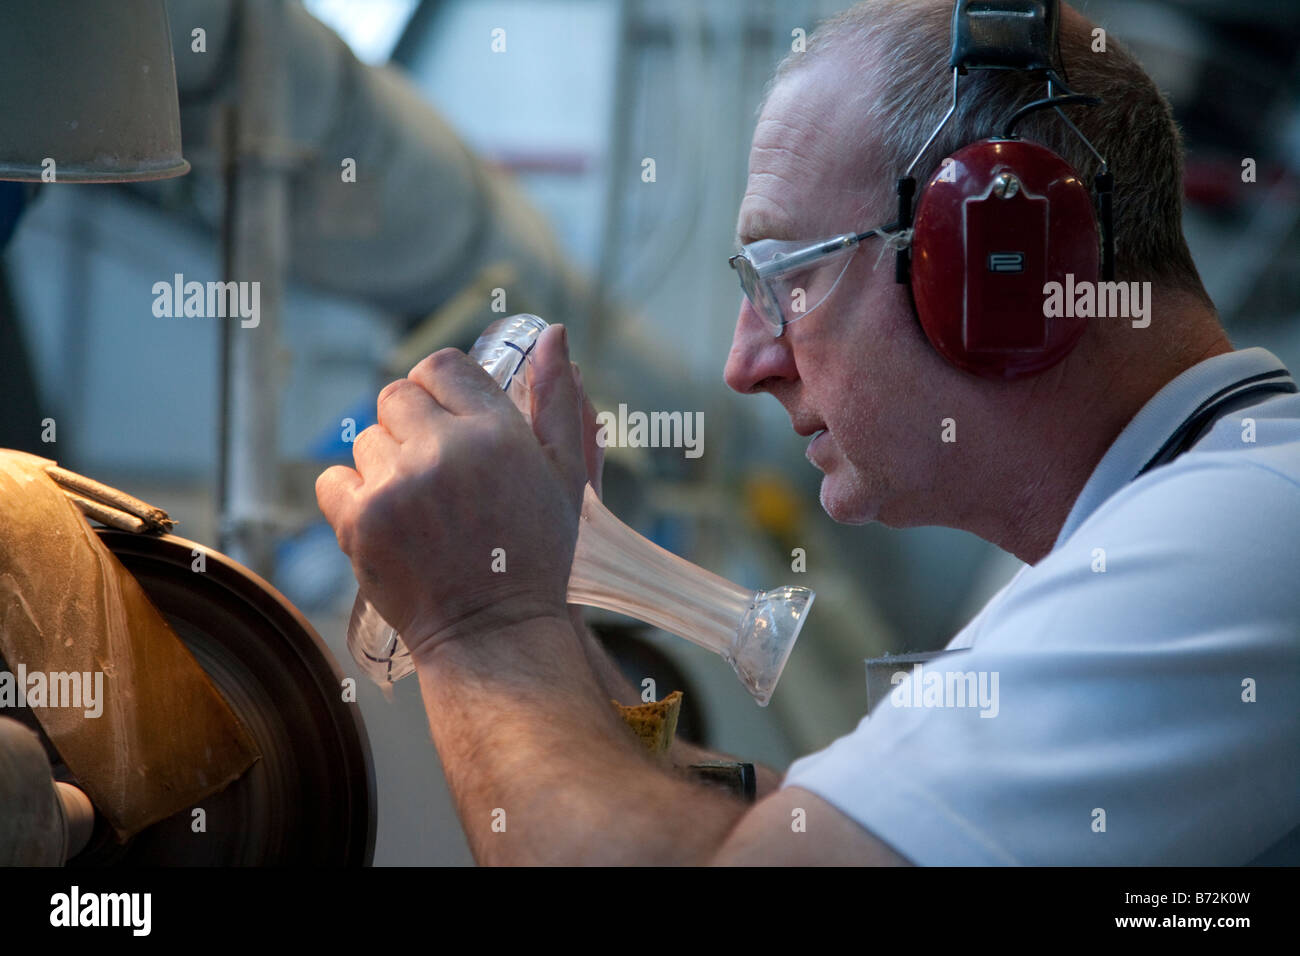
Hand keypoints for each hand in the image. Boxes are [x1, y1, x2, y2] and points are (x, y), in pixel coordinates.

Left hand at [316, 324, 587, 657]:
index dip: (442, 393)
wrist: (496, 634)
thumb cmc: (537, 556)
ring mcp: (398, 486)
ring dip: (384, 464)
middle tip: (434, 473)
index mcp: (498, 432)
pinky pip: (331, 479)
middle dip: (411, 426)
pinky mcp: (359, 522)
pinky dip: (349, 495)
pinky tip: (383, 519)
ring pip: (366, 439)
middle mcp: (445, 450)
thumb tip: (552, 332)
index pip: (442, 366)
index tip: (450, 426)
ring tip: (417, 507)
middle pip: (395, 396)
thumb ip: (557, 401)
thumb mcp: (565, 475)